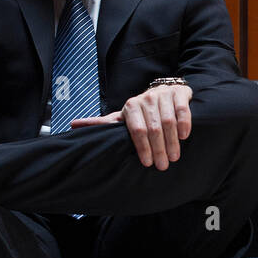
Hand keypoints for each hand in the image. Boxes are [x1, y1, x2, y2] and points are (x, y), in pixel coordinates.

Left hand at [69, 83, 192, 169]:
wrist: (163, 92)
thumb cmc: (141, 111)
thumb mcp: (122, 117)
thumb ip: (102, 123)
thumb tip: (73, 125)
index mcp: (130, 106)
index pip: (137, 130)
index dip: (142, 147)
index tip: (147, 163)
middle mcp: (146, 98)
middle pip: (153, 128)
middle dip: (159, 149)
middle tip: (163, 165)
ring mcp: (163, 95)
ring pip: (169, 121)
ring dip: (172, 141)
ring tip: (174, 157)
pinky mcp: (179, 94)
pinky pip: (182, 111)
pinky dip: (184, 124)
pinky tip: (184, 137)